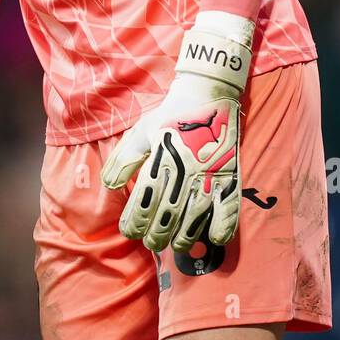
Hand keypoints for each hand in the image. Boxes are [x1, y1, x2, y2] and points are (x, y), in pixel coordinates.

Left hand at [102, 78, 241, 253]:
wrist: (208, 93)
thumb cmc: (170, 114)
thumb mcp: (141, 131)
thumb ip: (124, 159)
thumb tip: (109, 185)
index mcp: (161, 158)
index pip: (145, 199)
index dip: (135, 221)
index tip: (130, 231)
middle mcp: (185, 169)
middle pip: (169, 213)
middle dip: (157, 234)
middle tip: (151, 243)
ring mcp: (210, 173)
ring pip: (196, 215)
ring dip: (185, 236)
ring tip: (176, 246)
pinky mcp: (230, 173)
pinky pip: (229, 204)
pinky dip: (224, 224)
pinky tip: (216, 239)